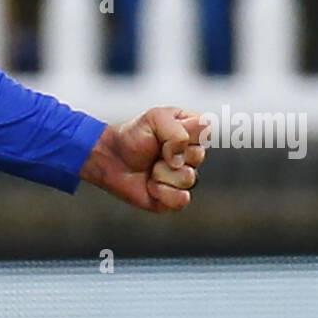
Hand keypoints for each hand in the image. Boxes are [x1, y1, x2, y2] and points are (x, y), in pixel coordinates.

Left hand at [80, 107, 208, 212]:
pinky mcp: (175, 197)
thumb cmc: (133, 136)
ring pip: (188, 178)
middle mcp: (191, 154)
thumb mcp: (154, 118)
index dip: (185, 134)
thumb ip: (176, 130)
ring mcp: (184, 176)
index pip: (206, 130)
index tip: (164, 134)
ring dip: (162, 173)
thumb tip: (183, 154)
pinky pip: (181, 200)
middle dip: (170, 154)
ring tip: (151, 168)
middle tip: (155, 152)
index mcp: (191, 130)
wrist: (111, 159)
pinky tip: (151, 185)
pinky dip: (162, 192)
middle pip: (198, 156)